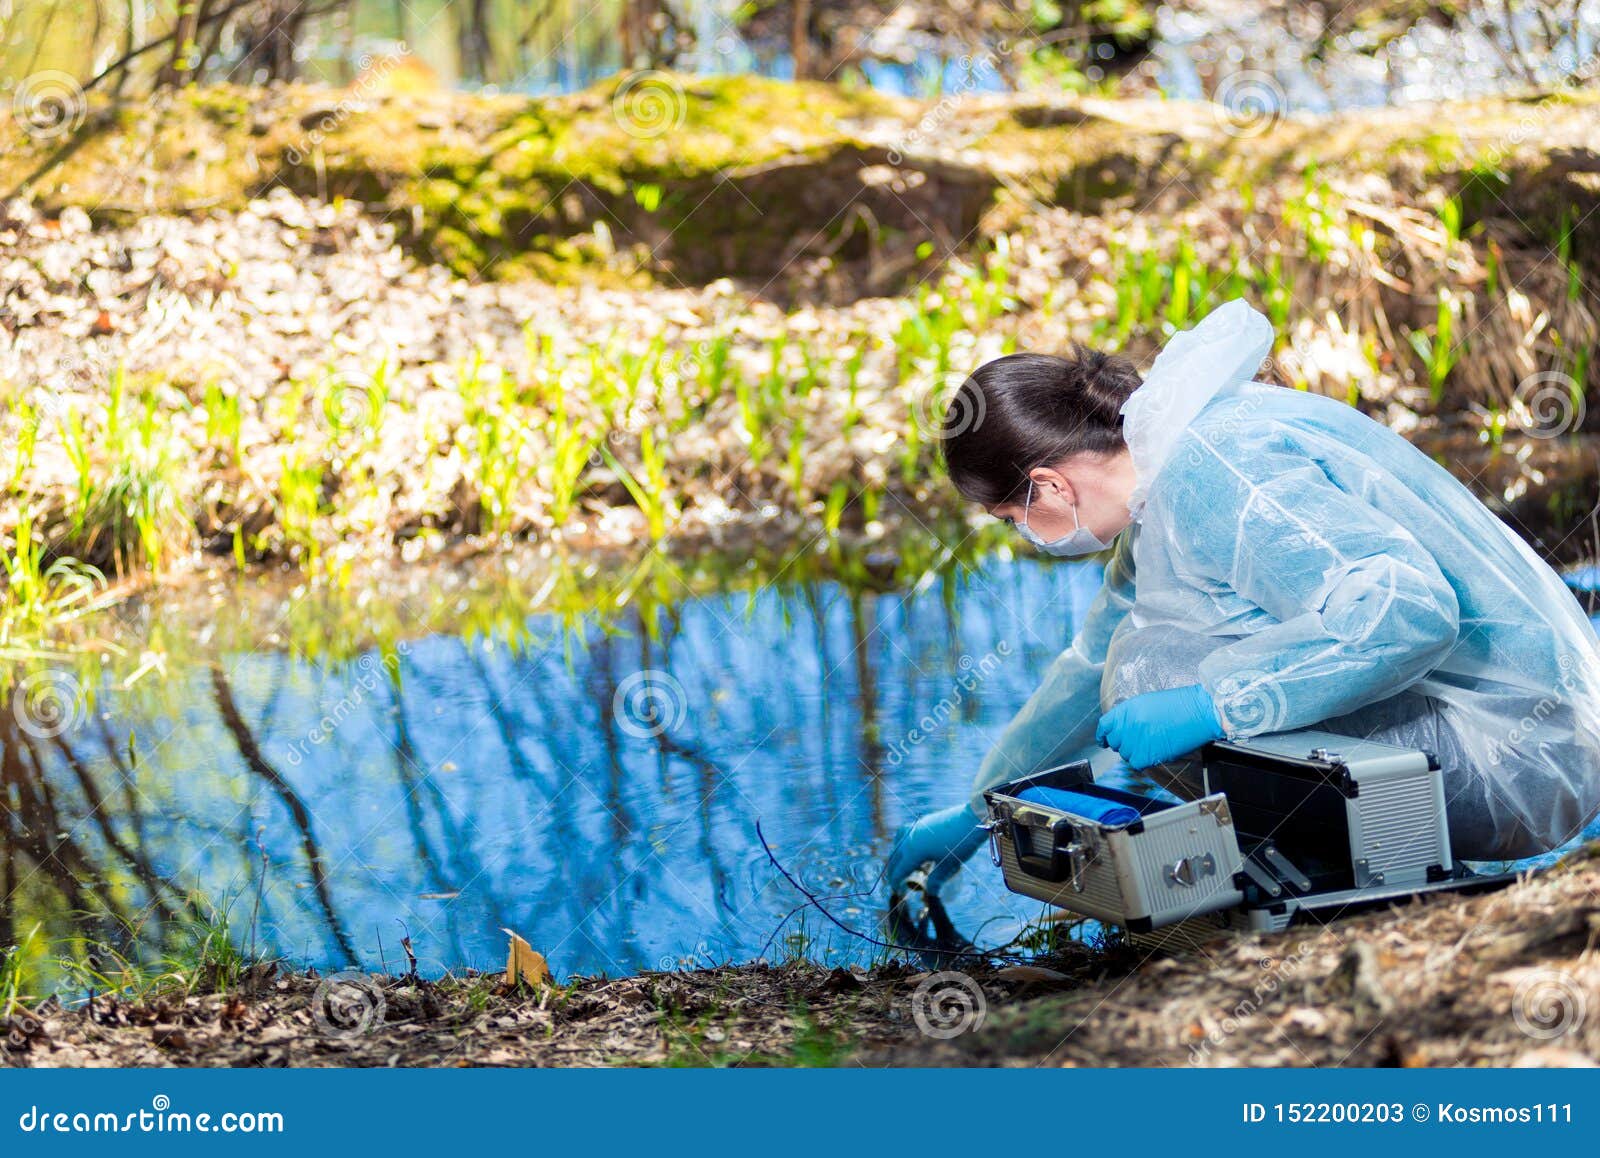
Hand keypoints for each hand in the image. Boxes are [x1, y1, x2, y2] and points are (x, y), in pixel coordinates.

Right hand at [885, 802, 986, 897]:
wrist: (971, 818)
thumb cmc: (960, 843)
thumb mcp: (949, 865)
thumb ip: (936, 880)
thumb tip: (930, 893)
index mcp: (913, 851)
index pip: (898, 871)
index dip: (896, 883)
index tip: (898, 893)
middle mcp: (909, 839)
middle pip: (894, 858)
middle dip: (893, 872)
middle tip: (896, 884)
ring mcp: (914, 829)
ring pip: (897, 845)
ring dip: (896, 858)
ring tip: (902, 867)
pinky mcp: (921, 823)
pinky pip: (904, 835)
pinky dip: (901, 845)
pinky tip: (910, 848)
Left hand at [1095, 684, 1223, 769]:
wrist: (1199, 713)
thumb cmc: (1179, 706)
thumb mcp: (1147, 704)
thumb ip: (1130, 716)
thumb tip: (1122, 730)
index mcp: (1126, 710)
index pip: (1104, 726)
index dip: (1104, 735)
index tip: (1105, 740)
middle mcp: (1127, 725)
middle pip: (1115, 742)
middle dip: (1123, 743)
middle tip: (1138, 742)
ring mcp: (1135, 741)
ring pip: (1126, 754)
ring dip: (1135, 752)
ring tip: (1153, 744)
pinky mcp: (1145, 755)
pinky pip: (1137, 763)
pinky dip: (1144, 761)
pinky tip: (1156, 752)